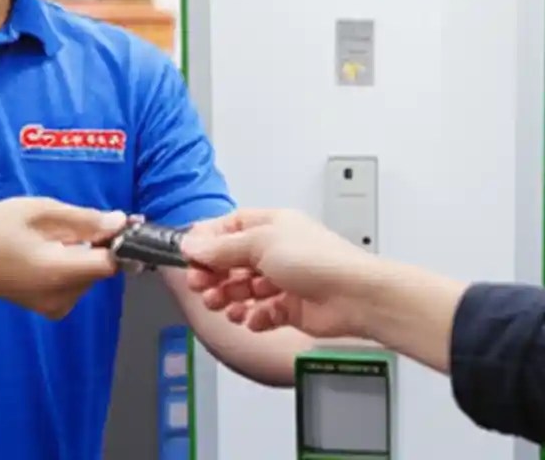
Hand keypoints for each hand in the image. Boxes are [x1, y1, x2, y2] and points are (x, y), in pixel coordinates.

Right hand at [0, 197, 126, 318]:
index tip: (120, 223)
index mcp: (58, 271)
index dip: (120, 241)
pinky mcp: (57, 310)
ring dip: (86, 253)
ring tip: (56, 238)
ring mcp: (60, 307)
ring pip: (93, 274)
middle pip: (104, 268)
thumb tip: (121, 222)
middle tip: (77, 223)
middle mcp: (63, 296)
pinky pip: (81, 283)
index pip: (111, 263)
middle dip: (100, 243)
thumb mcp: (39, 211)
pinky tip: (52, 254)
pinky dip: (75, 266)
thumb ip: (83, 219)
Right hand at [179, 209, 380, 338]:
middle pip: (233, 261)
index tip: (190, 257)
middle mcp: (278, 251)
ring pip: (244, 290)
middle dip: (214, 275)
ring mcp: (285, 281)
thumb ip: (222, 247)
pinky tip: (252, 318)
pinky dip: (254, 317)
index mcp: (272, 226)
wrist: (354, 297)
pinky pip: (262, 313)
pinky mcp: (292, 308)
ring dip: (229, 298)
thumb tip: (192, 244)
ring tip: (222, 304)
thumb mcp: (260, 244)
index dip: (208, 242)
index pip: (230, 228)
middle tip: (201, 285)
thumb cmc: (319, 261)